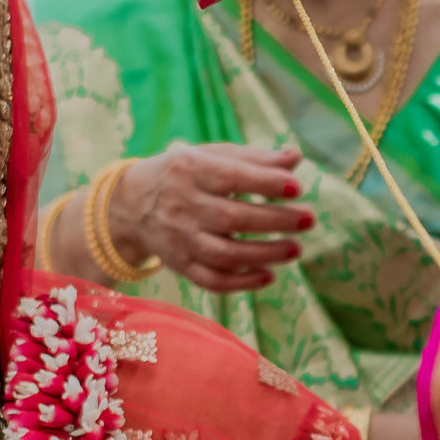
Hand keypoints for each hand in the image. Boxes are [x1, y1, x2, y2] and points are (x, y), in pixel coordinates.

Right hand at [119, 144, 312, 292]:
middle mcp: (183, 206)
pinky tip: (269, 275)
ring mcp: (180, 239)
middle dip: (275, 220)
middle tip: (309, 219)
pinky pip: (211, 280)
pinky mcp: (180, 264)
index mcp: (191, 170)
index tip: (297, 187)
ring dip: (265, 254)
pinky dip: (241, 283)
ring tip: (296, 249)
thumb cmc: (186, 174)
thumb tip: (295, 157)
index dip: (266, 183)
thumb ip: (254, 158)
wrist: (130, 204)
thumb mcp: (212, 157)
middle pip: (233, 218)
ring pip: (224, 254)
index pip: (232, 177)